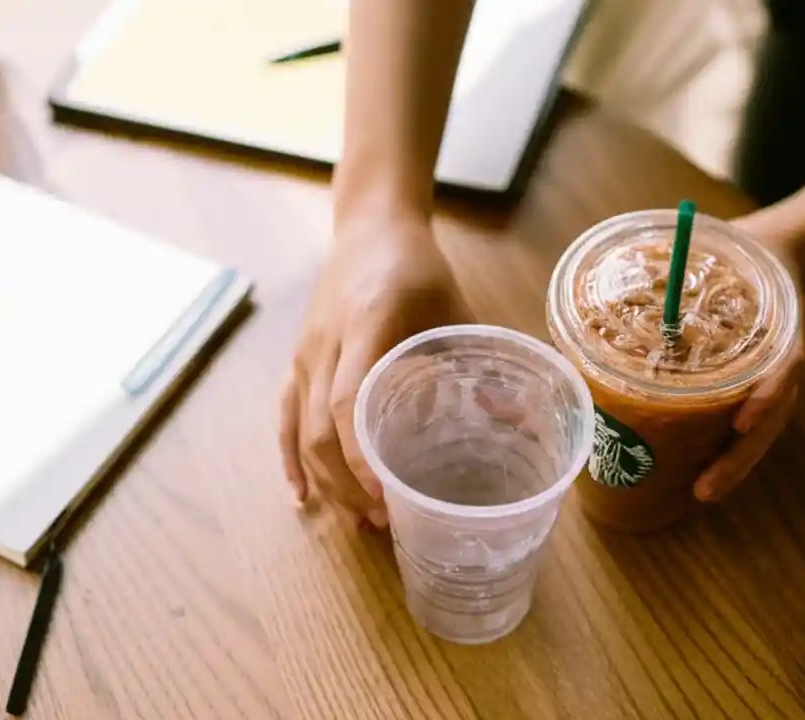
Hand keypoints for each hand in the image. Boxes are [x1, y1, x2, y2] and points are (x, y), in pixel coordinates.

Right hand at [281, 214, 472, 526]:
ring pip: (301, 431)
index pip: (348, 403)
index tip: (386, 495)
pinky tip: (302, 497)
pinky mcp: (297, 361)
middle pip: (320, 430)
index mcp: (367, 326)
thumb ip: (479, 364)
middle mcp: (327, 345)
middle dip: (348, 483)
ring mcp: (306, 355)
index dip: (361, 455)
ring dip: (328, 480)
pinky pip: (285, 418)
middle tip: (386, 521)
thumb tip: (520, 421)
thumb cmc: (417, 267)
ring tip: (361, 519)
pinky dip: (290, 459)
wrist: (369, 225)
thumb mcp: (454, 309)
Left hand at [693, 213, 804, 501]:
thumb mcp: (706, 255)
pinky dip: (729, 452)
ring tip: (701, 493)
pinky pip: (750, 427)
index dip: (764, 397)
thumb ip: (667, 268)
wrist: (775, 252)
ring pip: (762, 431)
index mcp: (774, 327)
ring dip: (734, 465)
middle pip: (770, 416)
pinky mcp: (758, 386)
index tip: (742, 423)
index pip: (782, 368)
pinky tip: (700, 477)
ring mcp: (772, 377)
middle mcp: (777, 360)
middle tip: (704, 488)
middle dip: (738, 455)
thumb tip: (589, 296)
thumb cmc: (729, 258)